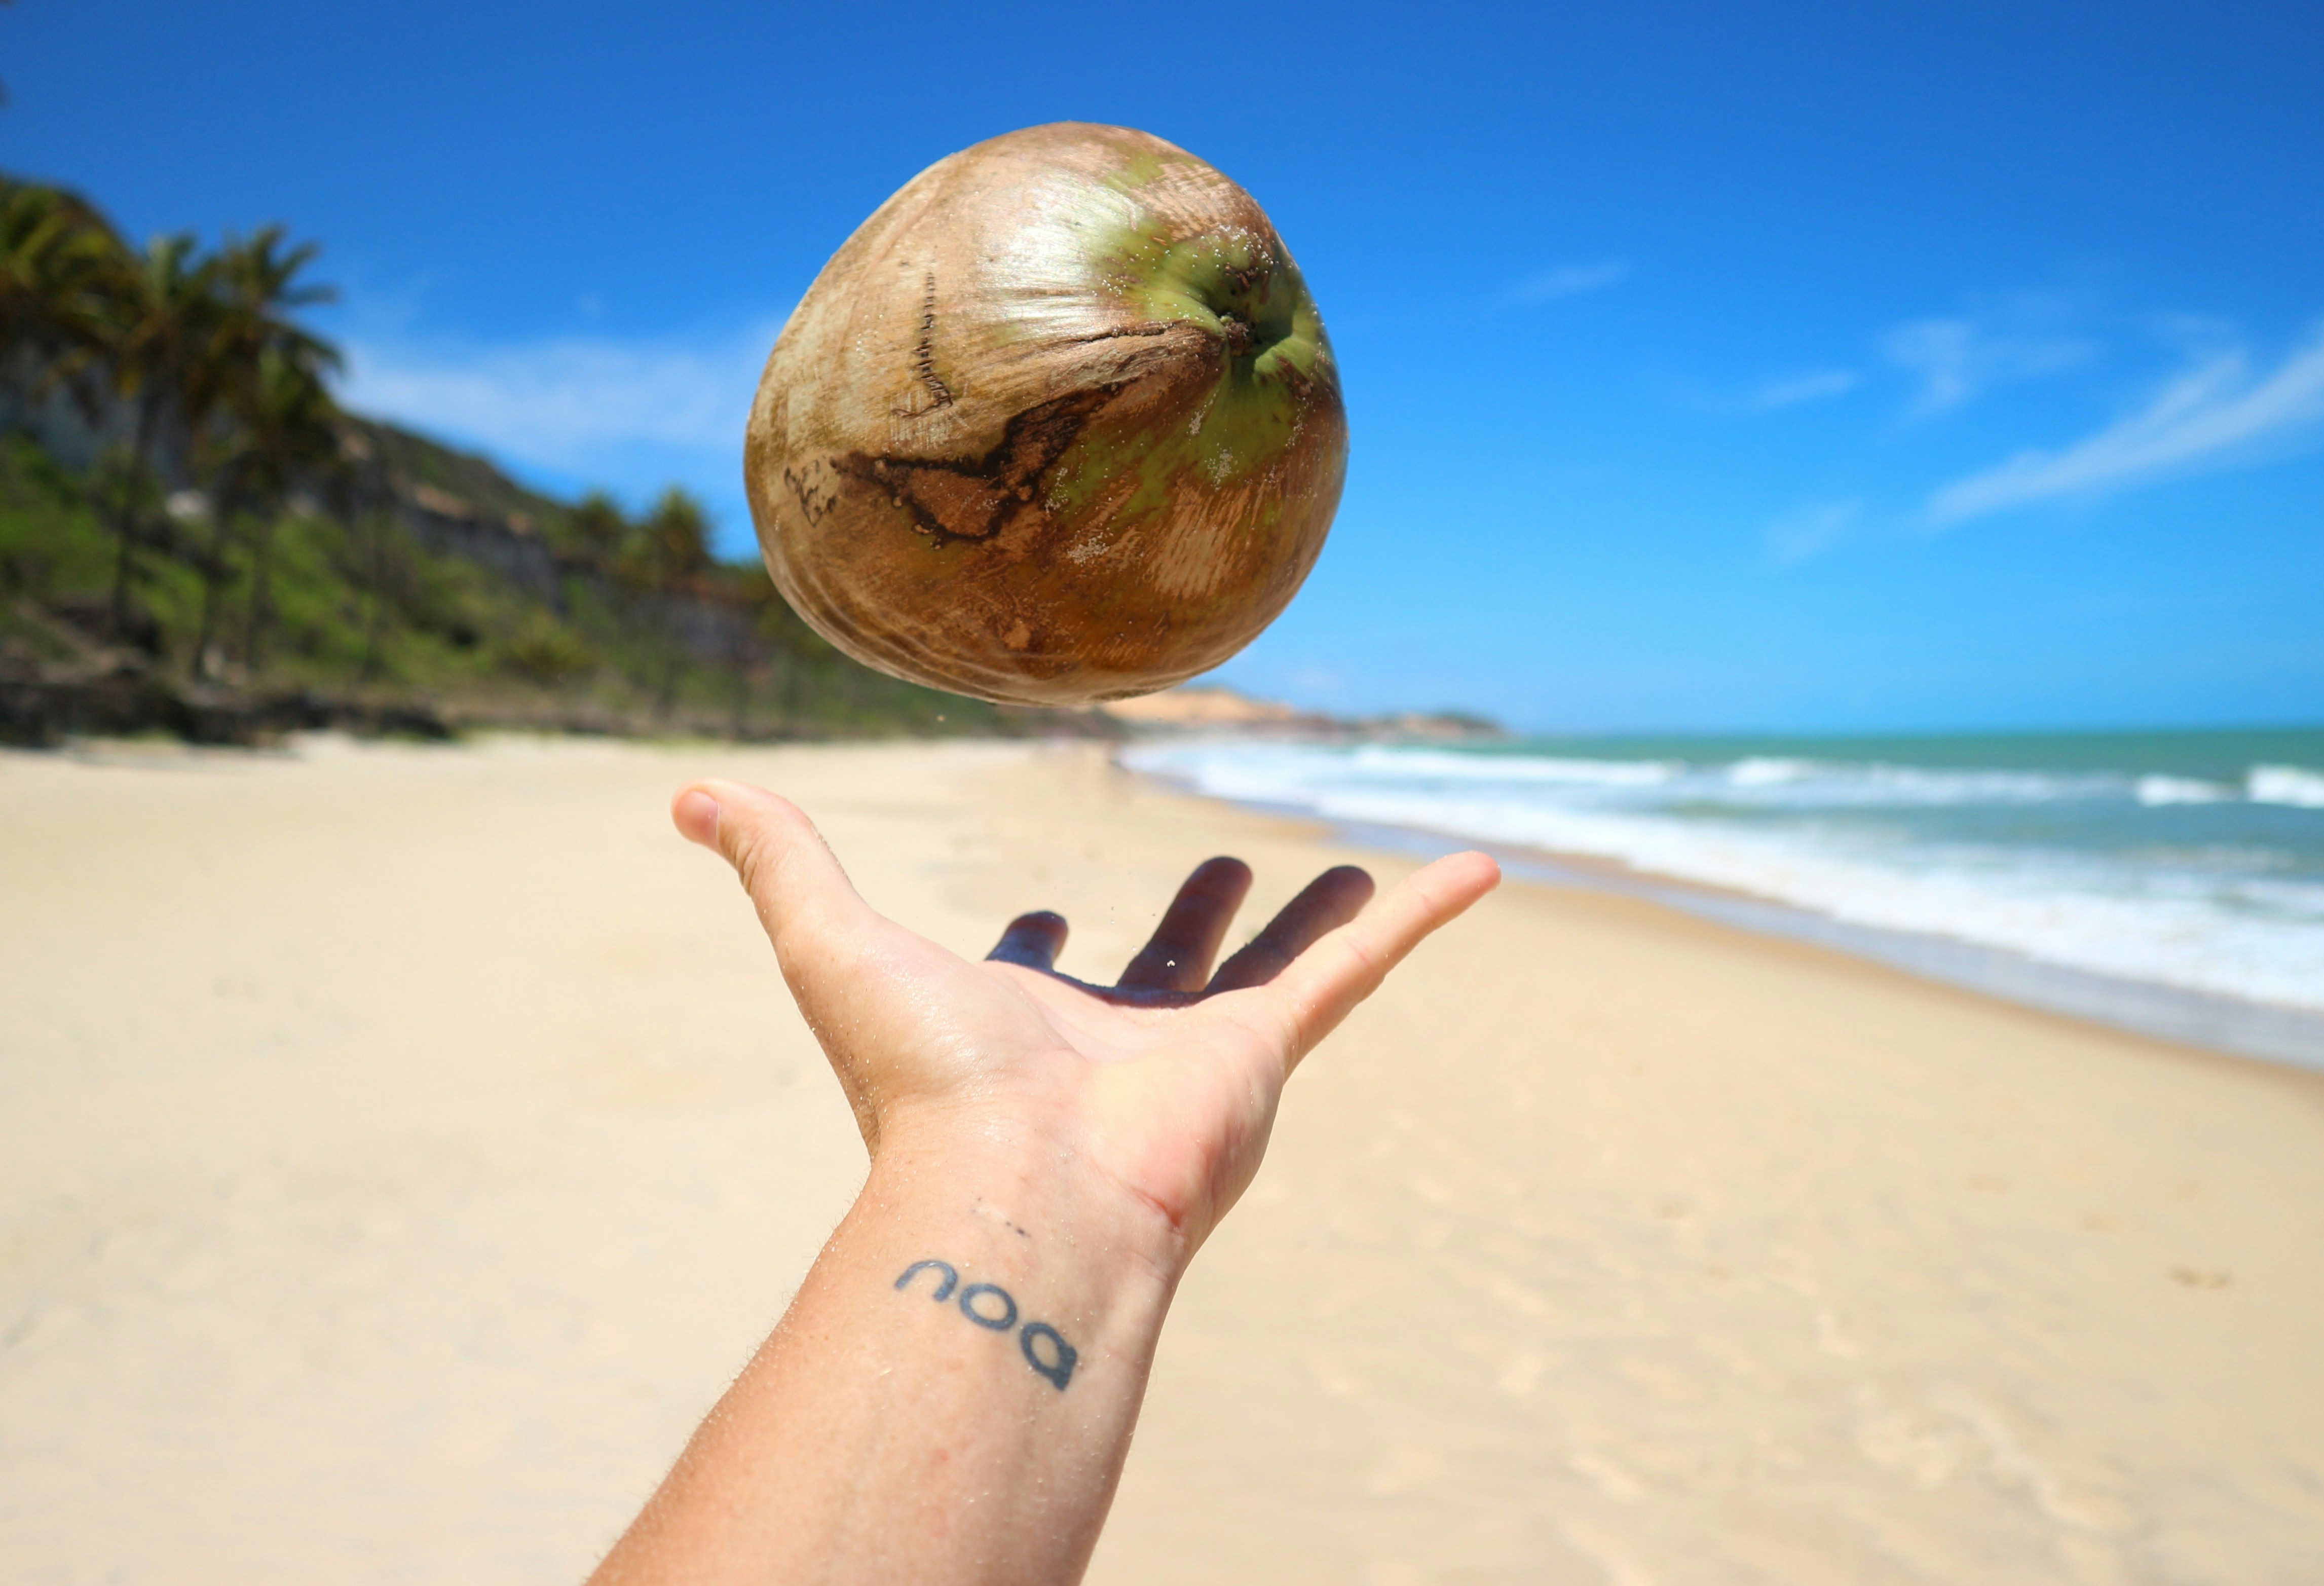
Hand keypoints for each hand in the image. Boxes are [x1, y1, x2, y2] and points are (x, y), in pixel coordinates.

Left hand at [672, 779, 1498, 1269]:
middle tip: (1215, 864)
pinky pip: (1364, 969)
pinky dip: (1421, 918)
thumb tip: (685, 795)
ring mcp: (1202, 1055)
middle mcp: (1114, 1045)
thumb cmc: (919, 1083)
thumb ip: (774, 862)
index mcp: (1021, 1025)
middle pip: (1168, 970)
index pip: (1037, 971)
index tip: (1041, 910)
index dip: (1036, 936)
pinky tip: (1475, 866)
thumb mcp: (829, 941)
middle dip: (1193, 921)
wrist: (1016, 1191)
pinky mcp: (1274, 1053)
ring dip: (1313, 923)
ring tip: (1345, 871)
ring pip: (1279, 972)